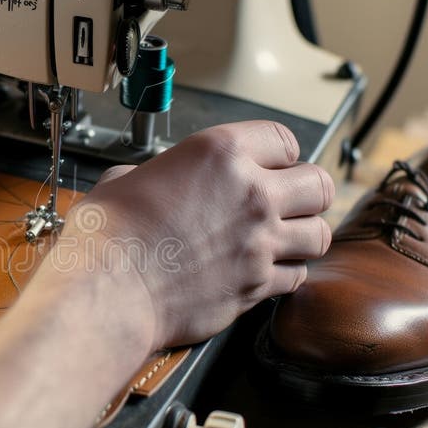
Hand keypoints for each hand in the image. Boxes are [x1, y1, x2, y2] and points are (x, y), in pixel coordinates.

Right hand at [60, 120, 334, 348]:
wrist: (107, 288)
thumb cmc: (109, 235)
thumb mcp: (124, 179)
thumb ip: (153, 173)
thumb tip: (149, 180)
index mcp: (220, 153)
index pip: (284, 140)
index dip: (278, 155)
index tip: (269, 166)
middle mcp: (251, 193)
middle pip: (319, 184)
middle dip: (306, 194)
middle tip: (286, 202)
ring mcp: (259, 242)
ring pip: (319, 234)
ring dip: (303, 236)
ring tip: (281, 239)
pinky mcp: (257, 285)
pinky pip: (297, 277)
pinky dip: (285, 275)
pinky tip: (263, 272)